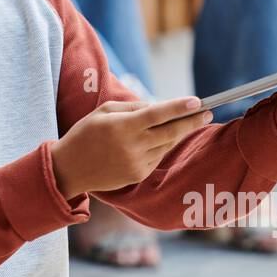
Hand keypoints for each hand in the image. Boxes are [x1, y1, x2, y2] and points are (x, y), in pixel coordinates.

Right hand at [50, 96, 213, 198]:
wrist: (69, 169)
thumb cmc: (84, 134)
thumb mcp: (103, 112)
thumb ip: (132, 107)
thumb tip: (157, 107)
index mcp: (122, 126)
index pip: (159, 114)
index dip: (180, 107)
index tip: (199, 101)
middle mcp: (132, 146)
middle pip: (171, 132)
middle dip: (192, 122)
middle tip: (207, 112)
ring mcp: (136, 163)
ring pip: (166, 145)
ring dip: (179, 133)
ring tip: (191, 121)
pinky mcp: (137, 175)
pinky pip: (157, 157)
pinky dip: (163, 146)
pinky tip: (165, 138)